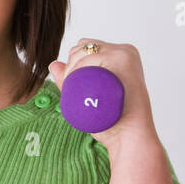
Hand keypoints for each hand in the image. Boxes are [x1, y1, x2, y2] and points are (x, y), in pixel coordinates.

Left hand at [47, 38, 158, 152]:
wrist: (130, 137)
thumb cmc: (112, 120)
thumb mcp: (91, 96)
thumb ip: (71, 79)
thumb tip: (54, 64)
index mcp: (122, 55)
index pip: (87, 47)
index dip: (73, 64)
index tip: (74, 86)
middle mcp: (125, 51)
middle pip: (84, 47)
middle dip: (72, 66)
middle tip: (77, 92)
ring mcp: (124, 55)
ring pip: (83, 51)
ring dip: (73, 70)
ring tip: (81, 92)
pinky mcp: (122, 61)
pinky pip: (89, 60)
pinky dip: (78, 71)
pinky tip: (81, 87)